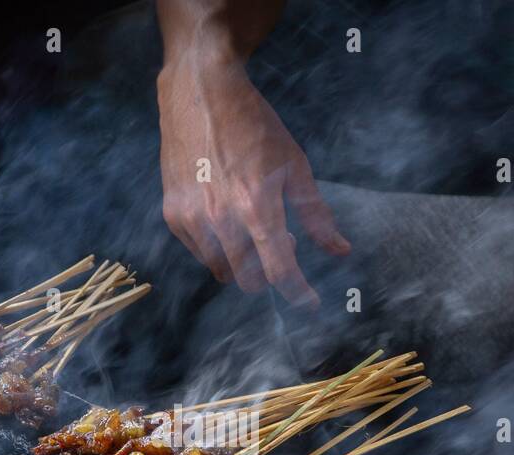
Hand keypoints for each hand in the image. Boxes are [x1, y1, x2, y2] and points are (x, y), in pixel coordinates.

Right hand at [157, 59, 349, 306]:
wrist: (201, 93)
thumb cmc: (254, 125)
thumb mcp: (295, 165)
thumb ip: (316, 214)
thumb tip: (340, 251)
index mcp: (257, 207)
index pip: (280, 271)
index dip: (298, 293)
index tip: (309, 303)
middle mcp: (221, 219)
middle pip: (249, 281)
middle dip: (267, 273)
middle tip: (278, 243)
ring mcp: (192, 218)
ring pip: (221, 270)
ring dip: (241, 260)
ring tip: (248, 226)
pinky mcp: (173, 214)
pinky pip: (199, 252)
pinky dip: (215, 246)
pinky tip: (223, 216)